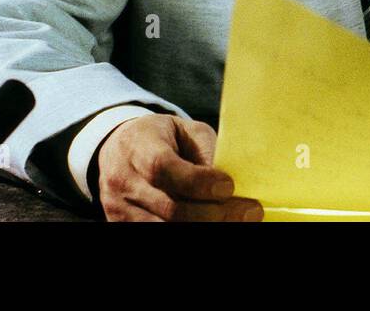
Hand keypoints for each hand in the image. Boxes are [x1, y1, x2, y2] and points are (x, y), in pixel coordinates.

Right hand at [93, 113, 264, 221]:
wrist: (118, 150)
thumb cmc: (161, 138)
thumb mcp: (185, 131)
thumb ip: (206, 151)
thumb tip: (233, 185)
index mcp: (137, 146)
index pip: (162, 168)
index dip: (197, 182)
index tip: (229, 186)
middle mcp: (122, 180)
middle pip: (170, 209)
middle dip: (215, 214)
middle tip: (251, 212)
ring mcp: (119, 210)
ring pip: (166, 229)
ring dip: (207, 227)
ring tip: (236, 222)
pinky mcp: (122, 227)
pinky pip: (159, 237)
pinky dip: (190, 232)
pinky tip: (213, 225)